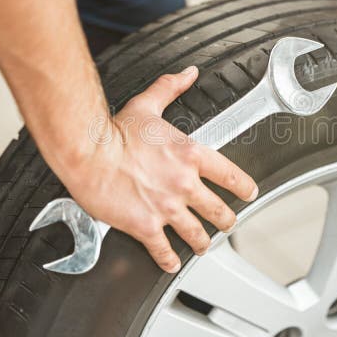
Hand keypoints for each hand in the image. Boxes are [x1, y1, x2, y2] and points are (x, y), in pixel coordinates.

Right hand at [63, 66, 257, 273]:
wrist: (87, 153)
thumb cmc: (114, 132)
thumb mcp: (148, 104)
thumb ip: (170, 88)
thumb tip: (187, 74)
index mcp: (190, 155)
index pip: (230, 175)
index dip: (244, 187)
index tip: (249, 193)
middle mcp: (184, 184)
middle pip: (218, 210)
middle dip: (227, 220)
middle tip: (228, 223)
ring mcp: (167, 208)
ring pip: (196, 234)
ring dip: (203, 243)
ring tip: (204, 246)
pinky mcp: (145, 226)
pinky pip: (163, 250)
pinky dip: (169, 259)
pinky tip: (172, 262)